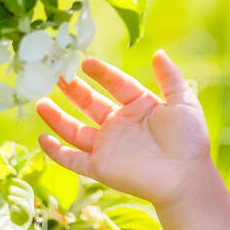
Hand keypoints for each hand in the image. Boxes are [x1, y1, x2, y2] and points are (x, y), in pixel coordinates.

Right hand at [35, 50, 211, 211]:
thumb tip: (158, 53)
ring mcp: (109, 146)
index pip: (116, 84)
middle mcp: (120, 125)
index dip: (101, 73)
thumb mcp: (183, 101)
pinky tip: (42, 138)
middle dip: (72, 90)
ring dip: (57, 117)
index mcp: (140, 107)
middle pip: (89, 104)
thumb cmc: (189, 140)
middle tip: (55, 74)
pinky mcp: (100, 167)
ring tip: (39, 101)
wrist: (186, 176)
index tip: (85, 62)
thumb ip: (169, 78)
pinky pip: (72, 159)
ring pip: (75, 131)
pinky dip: (55, 151)